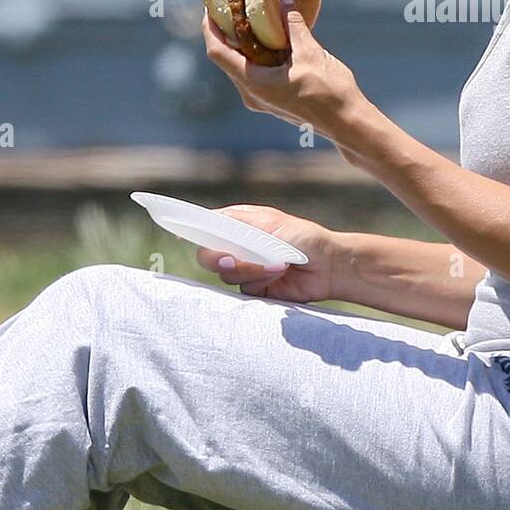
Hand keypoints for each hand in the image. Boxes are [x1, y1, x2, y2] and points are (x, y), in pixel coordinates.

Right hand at [195, 204, 337, 302]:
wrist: (329, 265)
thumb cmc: (304, 237)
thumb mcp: (271, 223)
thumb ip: (239, 225)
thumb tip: (210, 222)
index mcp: (239, 224)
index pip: (207, 224)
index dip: (191, 227)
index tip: (180, 230)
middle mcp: (238, 246)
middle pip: (207, 254)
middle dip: (217, 257)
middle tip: (230, 258)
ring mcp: (245, 268)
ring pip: (225, 273)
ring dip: (248, 268)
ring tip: (276, 262)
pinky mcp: (254, 288)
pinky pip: (242, 288)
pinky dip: (259, 280)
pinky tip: (280, 272)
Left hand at [202, 0, 360, 137]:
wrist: (349, 123)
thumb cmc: (330, 92)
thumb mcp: (311, 53)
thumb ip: (293, 23)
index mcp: (254, 83)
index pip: (217, 52)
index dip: (210, 27)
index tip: (212, 6)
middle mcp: (251, 94)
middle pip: (226, 57)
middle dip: (227, 30)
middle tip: (233, 4)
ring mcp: (262, 99)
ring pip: (242, 65)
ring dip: (244, 41)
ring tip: (251, 16)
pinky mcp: (273, 99)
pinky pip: (256, 72)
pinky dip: (258, 53)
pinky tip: (271, 36)